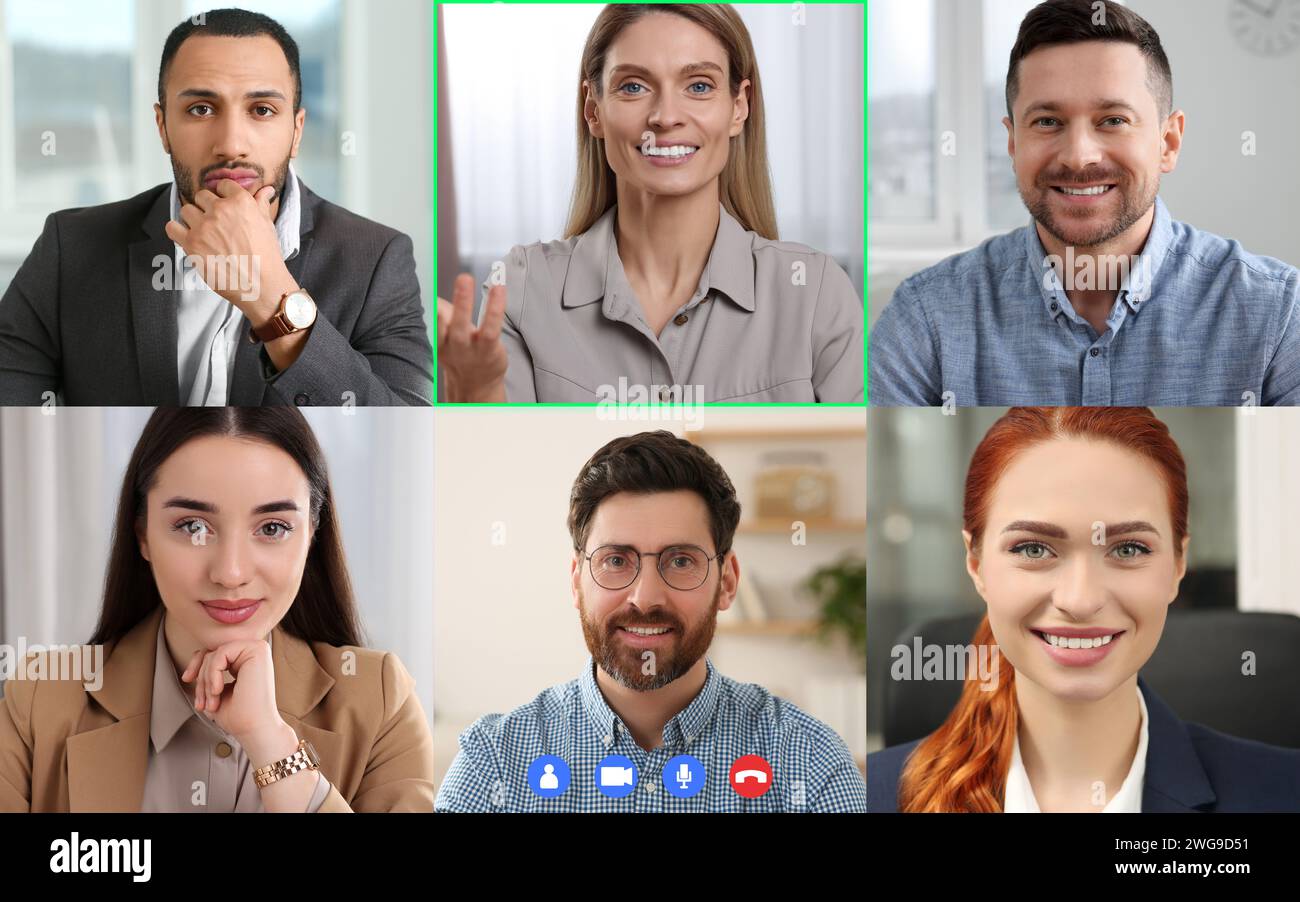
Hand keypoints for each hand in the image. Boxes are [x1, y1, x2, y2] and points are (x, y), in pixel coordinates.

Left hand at [164, 179, 291, 312]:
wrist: (261, 285)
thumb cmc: (266, 257)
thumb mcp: (267, 225)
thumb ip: (261, 204)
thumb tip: (266, 190)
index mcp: (240, 202)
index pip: (223, 185)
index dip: (224, 195)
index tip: (225, 206)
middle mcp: (220, 210)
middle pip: (201, 196)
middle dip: (207, 208)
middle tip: (216, 224)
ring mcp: (203, 227)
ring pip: (186, 210)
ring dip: (193, 219)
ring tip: (204, 233)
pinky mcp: (191, 244)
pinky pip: (172, 227)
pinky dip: (177, 231)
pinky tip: (187, 237)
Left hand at [181, 638, 285, 748]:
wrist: (254, 728)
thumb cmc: (239, 716)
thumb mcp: (216, 690)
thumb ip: (210, 673)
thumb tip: (196, 660)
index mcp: (247, 660)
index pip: (215, 653)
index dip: (196, 666)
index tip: (187, 680)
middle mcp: (254, 652)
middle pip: (212, 652)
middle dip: (200, 678)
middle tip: (203, 702)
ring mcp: (257, 649)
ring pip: (214, 654)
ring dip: (206, 681)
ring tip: (212, 701)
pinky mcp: (257, 651)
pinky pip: (220, 654)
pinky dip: (212, 675)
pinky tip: (218, 691)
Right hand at [436, 273, 507, 401]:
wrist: (476, 385)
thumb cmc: (462, 353)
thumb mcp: (445, 337)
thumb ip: (440, 315)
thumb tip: (433, 295)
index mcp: (437, 341)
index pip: (429, 322)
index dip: (428, 306)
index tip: (428, 287)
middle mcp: (450, 346)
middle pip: (444, 324)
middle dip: (449, 301)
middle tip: (458, 278)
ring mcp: (470, 349)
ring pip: (464, 326)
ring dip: (464, 302)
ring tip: (466, 278)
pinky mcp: (488, 349)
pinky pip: (491, 328)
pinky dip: (495, 307)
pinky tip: (499, 289)